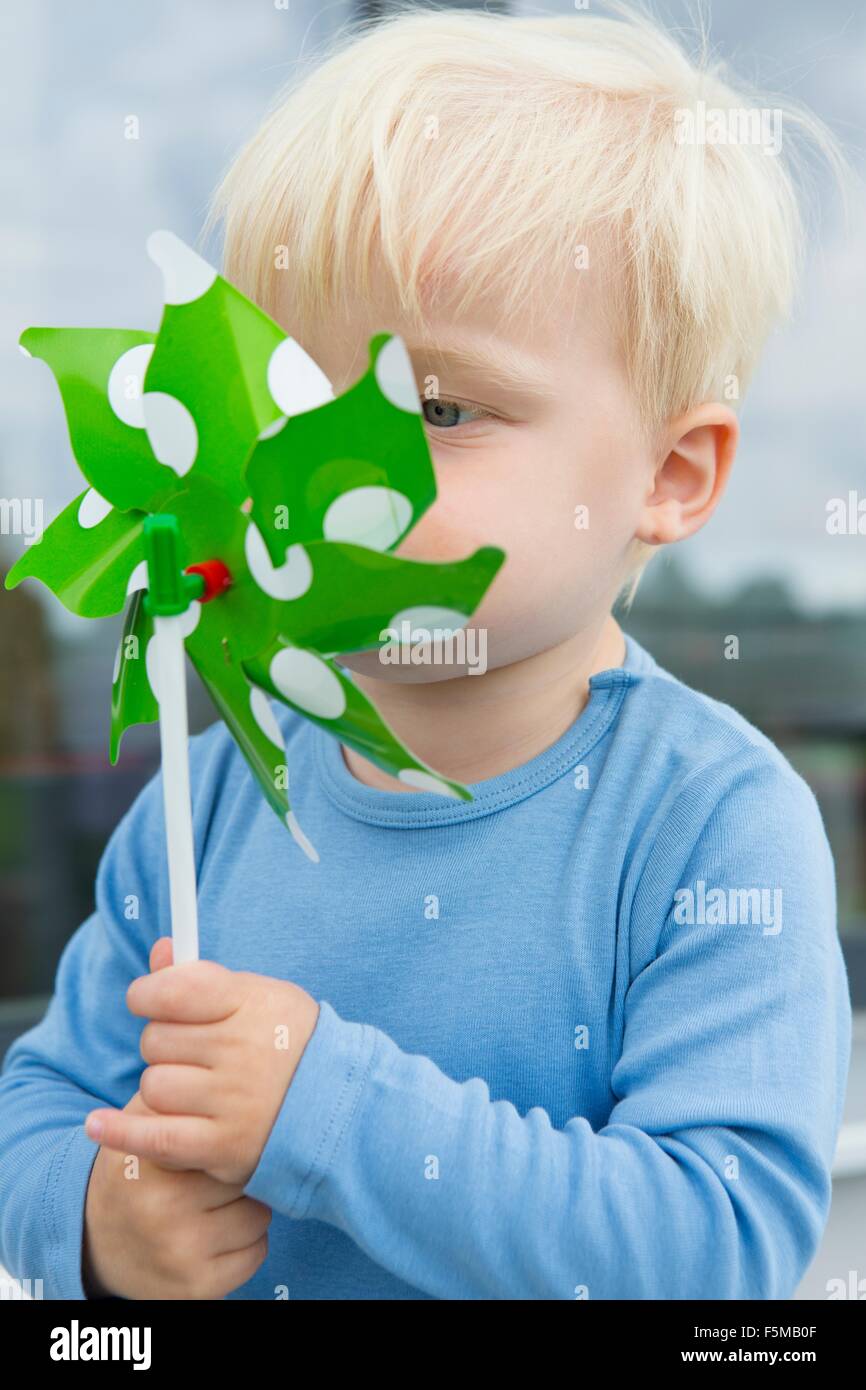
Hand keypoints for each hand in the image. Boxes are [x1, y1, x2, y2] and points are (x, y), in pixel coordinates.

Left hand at [82, 940, 272, 1299]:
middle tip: (193, 1055)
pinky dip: (121, 1131)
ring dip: (164, 1089)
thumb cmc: (295, 1047)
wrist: (345, 1111)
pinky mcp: (222, 1147)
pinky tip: (97, 1124)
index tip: (149, 999)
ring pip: (153, 1086)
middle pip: (157, 1040)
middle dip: (165, 1045)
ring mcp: (231, 1101)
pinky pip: (154, 1136)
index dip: (149, 993)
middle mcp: (240, 1050)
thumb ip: (206, 978)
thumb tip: (161, 950)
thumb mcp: (263, 998)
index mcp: (253, 1004)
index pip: (175, 990)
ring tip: (196, 1092)